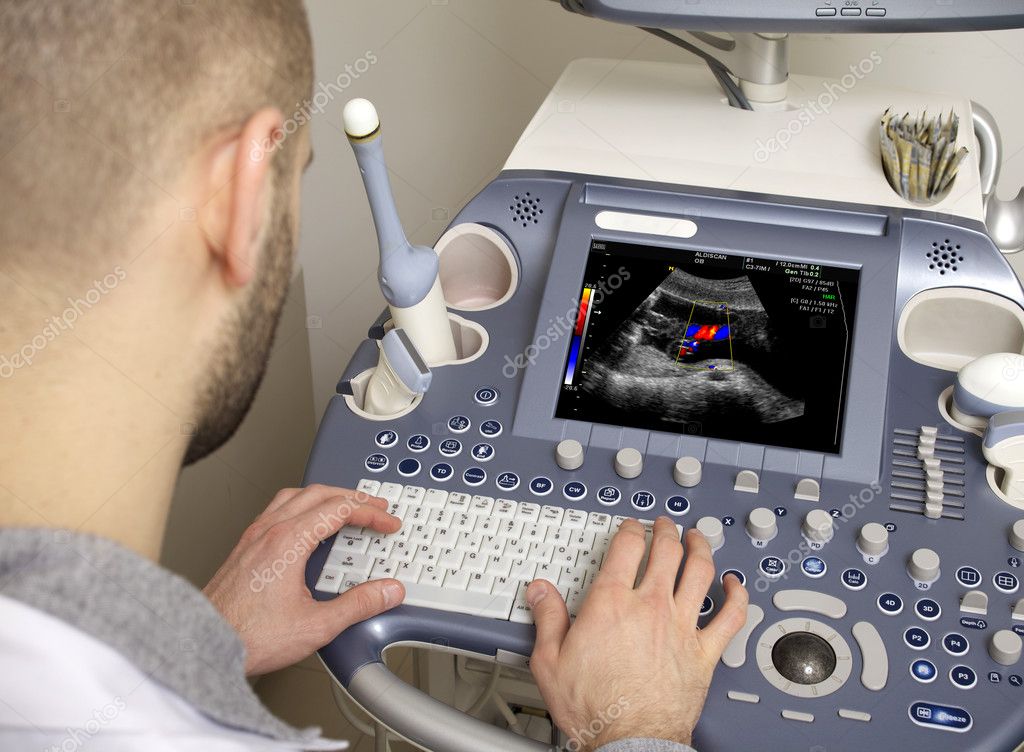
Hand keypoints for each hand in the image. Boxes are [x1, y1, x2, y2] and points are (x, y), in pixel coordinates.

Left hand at [204, 484, 404, 675]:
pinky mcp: (244, 548)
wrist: (204, 644)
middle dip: (353, 497)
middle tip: (375, 507)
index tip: (387, 522)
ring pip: (294, 496)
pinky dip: (302, 506)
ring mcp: (253, 537)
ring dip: (325, 496)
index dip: (370, 513)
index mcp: (288, 541)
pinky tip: (306, 525)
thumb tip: (387, 591)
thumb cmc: (248, 636)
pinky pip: (277, 509)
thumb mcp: (316, 625)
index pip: (339, 510)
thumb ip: (358, 605)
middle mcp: (268, 531)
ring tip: (343, 506)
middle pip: (318, 493)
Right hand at [526, 519, 747, 750]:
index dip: (631, 529)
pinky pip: (730, 616)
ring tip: (697, 538)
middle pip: (666, 551)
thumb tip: (540, 591)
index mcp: (611, 604)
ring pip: (699, 571)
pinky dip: (736, 595)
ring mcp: (681, 627)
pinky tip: (734, 584)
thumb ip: (547, 618)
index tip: (632, 527)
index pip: (627, 547)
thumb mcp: (550, 661)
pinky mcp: (704, 652)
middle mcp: (650, 607)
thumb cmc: (594, 707)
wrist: (628, 742)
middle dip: (666, 530)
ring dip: (700, 548)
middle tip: (665, 525)